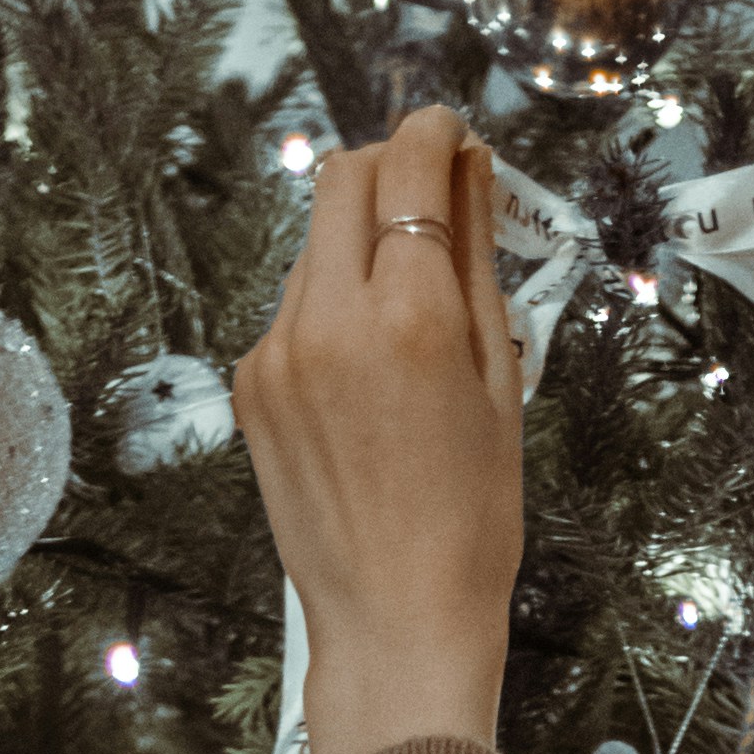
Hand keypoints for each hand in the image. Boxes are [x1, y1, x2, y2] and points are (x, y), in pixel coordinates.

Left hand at [233, 100, 526, 753]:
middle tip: (430, 196)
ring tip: (409, 309)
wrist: (396, 622)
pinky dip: (332, 306)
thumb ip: (478, 261)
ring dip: (360, 242)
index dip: (434, 131)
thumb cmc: (470, 521)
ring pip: (315, 242)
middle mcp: (330, 319)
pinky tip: (369, 370)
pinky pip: (293, 307)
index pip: (408, 166)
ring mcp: (278, 351)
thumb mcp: (501, 382)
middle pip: (342, 178)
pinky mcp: (253, 384)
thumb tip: (470, 173)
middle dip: (388, 168)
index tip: (451, 132)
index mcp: (409, 315)